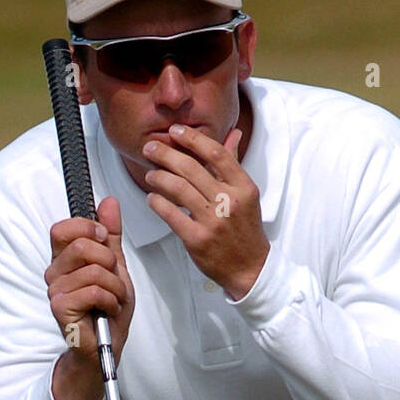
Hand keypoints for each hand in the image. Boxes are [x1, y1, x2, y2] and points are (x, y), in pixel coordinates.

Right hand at [45, 197, 133, 399]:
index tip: (105, 239)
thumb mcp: (116, 266)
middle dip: (109, 261)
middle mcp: (54, 272)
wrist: (107, 346)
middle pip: (82, 245)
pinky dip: (110, 299)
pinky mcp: (60, 308)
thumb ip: (111, 235)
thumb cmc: (108, 309)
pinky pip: (93, 290)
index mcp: (64, 259)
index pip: (64, 227)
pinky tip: (109, 310)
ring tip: (114, 299)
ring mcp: (55, 290)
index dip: (88, 227)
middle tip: (114, 279)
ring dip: (115, 286)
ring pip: (93, 269)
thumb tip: (108, 201)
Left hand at [142, 124, 269, 299]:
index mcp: (243, 187)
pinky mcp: (197, 240)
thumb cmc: (245, 229)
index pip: (216, 153)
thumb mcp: (245, 195)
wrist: (249, 268)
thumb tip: (234, 134)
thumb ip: (234, 164)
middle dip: (166, 154)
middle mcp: (229, 202)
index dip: (192, 139)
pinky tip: (152, 198)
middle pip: (192, 168)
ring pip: (178, 189)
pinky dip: (157, 203)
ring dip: (158, 177)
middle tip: (151, 147)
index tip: (175, 131)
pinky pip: (171, 214)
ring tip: (150, 175)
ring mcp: (213, 222)